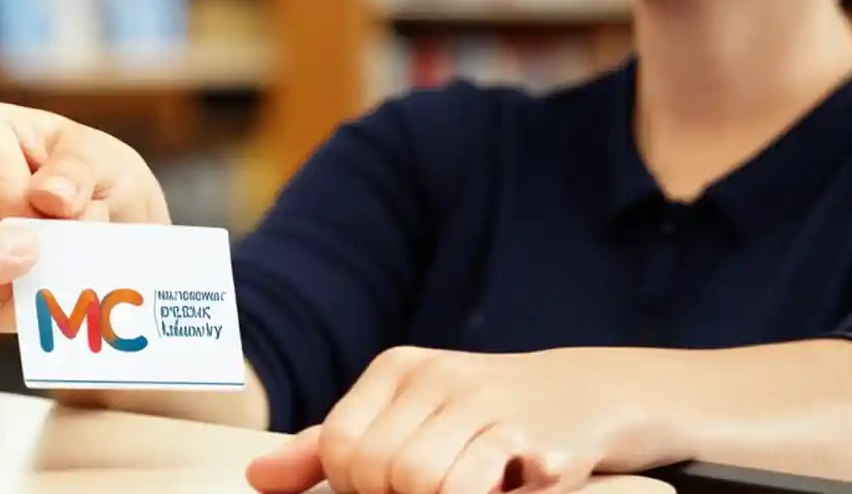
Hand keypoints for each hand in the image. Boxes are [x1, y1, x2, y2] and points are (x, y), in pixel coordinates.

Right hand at [0, 103, 169, 331]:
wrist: (124, 236)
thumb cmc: (106, 181)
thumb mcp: (104, 160)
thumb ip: (78, 169)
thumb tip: (49, 196)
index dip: (14, 185)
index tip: (57, 206)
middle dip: (24, 236)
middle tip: (66, 238)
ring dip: (27, 271)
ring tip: (64, 257)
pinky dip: (28, 303)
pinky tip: (52, 286)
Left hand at [245, 347, 680, 493]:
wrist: (595, 395)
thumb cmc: (488, 417)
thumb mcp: (409, 420)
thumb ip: (331, 450)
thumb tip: (256, 480)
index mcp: (397, 370)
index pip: (340, 447)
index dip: (359, 487)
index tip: (396, 488)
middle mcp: (435, 377)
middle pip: (374, 471)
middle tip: (444, 487)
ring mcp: (483, 402)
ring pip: (416, 484)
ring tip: (476, 483)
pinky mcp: (529, 435)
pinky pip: (468, 489)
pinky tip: (507, 486)